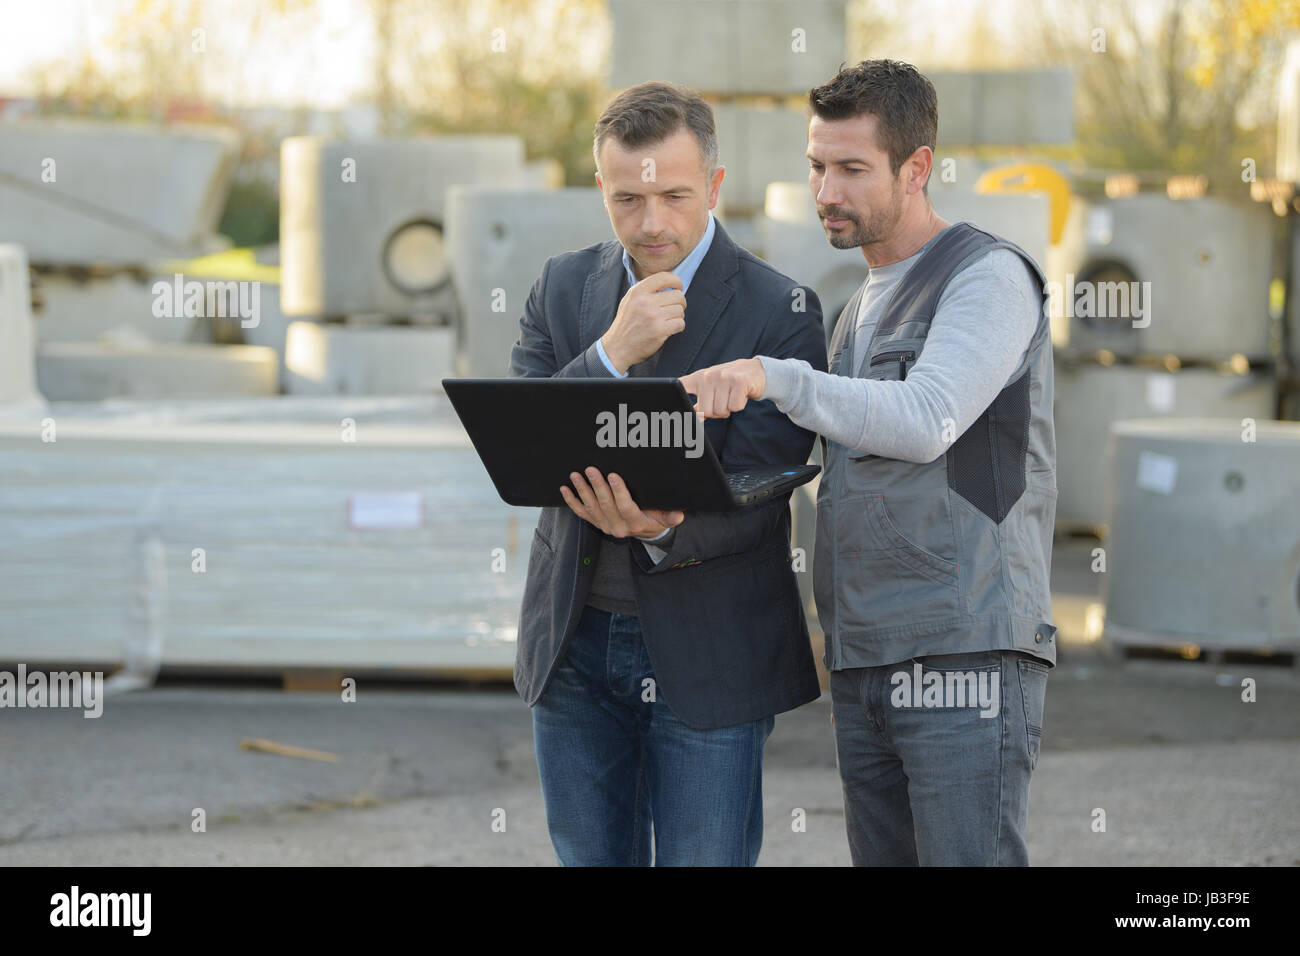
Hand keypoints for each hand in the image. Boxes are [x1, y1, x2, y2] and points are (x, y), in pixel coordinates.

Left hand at [559, 467, 684, 538]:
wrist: (645, 533)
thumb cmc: (655, 519)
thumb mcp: (665, 519)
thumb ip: (670, 517)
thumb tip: (678, 515)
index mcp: (635, 523)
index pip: (626, 507)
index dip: (619, 492)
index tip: (614, 476)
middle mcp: (617, 527)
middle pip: (605, 505)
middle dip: (597, 486)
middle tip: (591, 469)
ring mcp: (605, 525)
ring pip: (591, 507)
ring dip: (582, 490)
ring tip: (576, 475)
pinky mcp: (596, 522)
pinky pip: (582, 512)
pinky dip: (572, 501)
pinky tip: (565, 489)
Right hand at [601, 272, 686, 372]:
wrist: (617, 348)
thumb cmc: (625, 324)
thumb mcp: (629, 300)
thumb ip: (645, 290)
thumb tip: (668, 283)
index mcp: (638, 291)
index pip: (664, 277)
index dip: (676, 281)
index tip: (678, 287)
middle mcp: (645, 301)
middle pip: (677, 295)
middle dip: (680, 302)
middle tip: (675, 308)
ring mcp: (653, 316)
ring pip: (680, 310)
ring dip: (678, 316)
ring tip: (670, 320)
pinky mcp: (660, 330)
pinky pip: (680, 323)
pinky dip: (678, 326)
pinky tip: (671, 328)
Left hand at [679, 358, 765, 418]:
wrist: (756, 371)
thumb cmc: (729, 383)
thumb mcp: (711, 388)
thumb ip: (700, 402)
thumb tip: (692, 418)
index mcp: (699, 377)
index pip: (680, 387)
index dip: (675, 399)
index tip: (670, 412)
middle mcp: (709, 376)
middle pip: (706, 411)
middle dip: (716, 412)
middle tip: (723, 401)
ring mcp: (724, 378)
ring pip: (721, 410)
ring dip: (729, 409)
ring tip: (732, 396)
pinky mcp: (739, 382)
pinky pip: (735, 407)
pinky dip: (740, 405)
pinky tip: (741, 394)